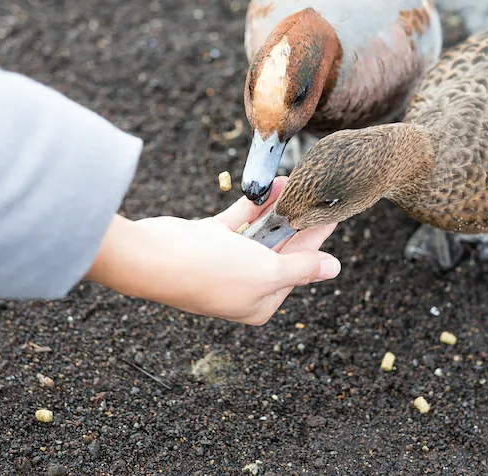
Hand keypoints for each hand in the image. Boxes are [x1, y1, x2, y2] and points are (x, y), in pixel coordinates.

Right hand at [85, 177, 339, 324]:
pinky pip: (240, 219)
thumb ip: (301, 268)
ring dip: (279, 209)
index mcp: (259, 303)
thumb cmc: (210, 272)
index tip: (332, 214)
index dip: (316, 240)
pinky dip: (256, 204)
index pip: (298, 269)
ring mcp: (225, 261)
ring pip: (261, 232)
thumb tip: (333, 269)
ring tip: (299, 183)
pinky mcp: (209, 239)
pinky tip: (273, 185)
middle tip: (319, 193)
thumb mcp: (266, 272)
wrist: (153, 257)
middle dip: (298, 222)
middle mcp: (243, 285)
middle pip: (281, 249)